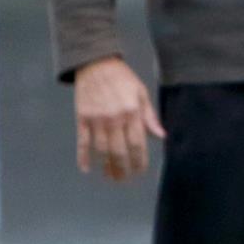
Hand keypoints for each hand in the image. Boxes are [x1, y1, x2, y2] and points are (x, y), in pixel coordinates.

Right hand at [73, 56, 164, 181]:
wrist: (96, 63)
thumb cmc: (122, 78)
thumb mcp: (141, 93)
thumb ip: (150, 116)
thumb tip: (161, 136)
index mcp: (132, 112)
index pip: (138, 143)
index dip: (139, 160)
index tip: (140, 171)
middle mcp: (114, 118)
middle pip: (119, 151)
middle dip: (123, 168)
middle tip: (125, 180)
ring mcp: (96, 120)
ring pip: (102, 150)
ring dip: (106, 166)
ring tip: (110, 176)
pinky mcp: (82, 119)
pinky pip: (82, 142)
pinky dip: (83, 157)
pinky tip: (87, 169)